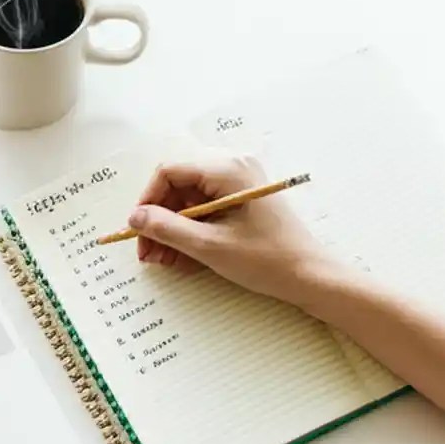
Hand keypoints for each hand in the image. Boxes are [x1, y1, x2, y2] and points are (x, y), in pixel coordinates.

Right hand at [130, 154, 333, 305]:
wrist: (310, 276)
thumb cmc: (266, 259)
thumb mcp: (209, 246)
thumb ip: (167, 228)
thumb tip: (134, 218)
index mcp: (227, 169)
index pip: (169, 172)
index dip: (147, 201)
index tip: (137, 230)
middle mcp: (232, 167)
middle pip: (177, 186)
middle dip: (158, 220)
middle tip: (147, 252)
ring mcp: (238, 183)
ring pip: (188, 201)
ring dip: (171, 229)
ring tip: (161, 260)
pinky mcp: (241, 200)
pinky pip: (205, 210)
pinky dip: (189, 232)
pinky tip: (180, 257)